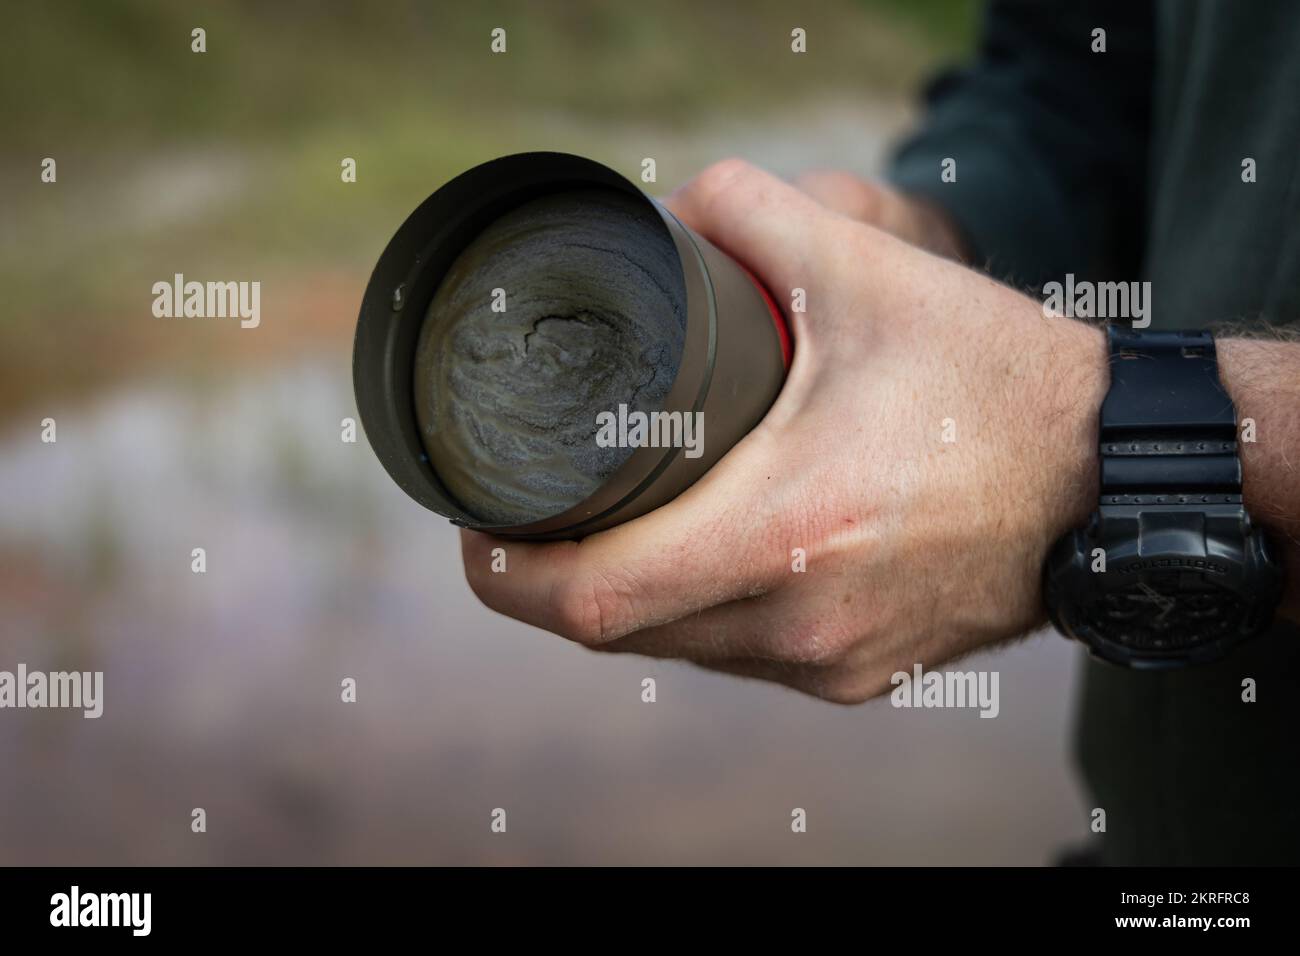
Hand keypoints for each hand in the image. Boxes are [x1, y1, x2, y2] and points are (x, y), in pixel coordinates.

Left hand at [461, 159, 1106, 702]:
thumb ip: (756, 213)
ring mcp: (833, 665)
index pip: (596, 600)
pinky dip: (702, 615)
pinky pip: (742, 659)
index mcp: (787, 532)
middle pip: (622, 632)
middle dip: (557, 582)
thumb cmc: (996, 381)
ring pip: (682, 649)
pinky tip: (709, 561)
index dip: (512, 575)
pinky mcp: (863, 679)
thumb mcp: (872, 271)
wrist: (1108, 477)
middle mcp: (801, 622)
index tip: (478, 534)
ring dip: (631, 600)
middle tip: (530, 519)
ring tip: (614, 529)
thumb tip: (674, 207)